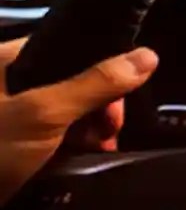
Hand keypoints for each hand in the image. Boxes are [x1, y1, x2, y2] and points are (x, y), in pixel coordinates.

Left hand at [0, 38, 157, 204]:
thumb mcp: (42, 115)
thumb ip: (95, 84)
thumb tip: (147, 56)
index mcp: (1, 61)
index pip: (64, 48)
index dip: (100, 68)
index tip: (119, 99)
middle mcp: (2, 85)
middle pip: (66, 81)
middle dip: (95, 107)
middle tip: (108, 133)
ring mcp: (5, 118)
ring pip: (59, 113)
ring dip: (84, 131)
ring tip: (96, 151)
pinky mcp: (6, 148)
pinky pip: (46, 138)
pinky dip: (65, 148)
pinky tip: (77, 162)